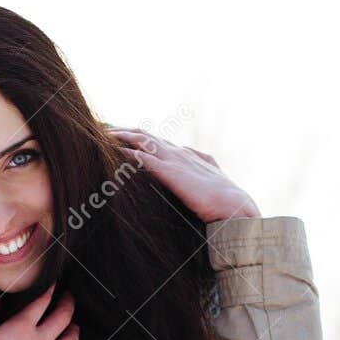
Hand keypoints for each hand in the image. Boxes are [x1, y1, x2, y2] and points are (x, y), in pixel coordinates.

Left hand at [111, 129, 260, 222]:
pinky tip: (116, 150)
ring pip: (144, 141)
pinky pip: (146, 158)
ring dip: (123, 136)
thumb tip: (190, 172)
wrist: (234, 207)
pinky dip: (130, 152)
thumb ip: (197, 172)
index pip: (158, 141)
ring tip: (104, 136)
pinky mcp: (172, 173)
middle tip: (104, 131)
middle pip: (146, 136)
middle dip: (125, 132)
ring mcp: (175, 161)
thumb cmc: (223, 201)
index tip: (122, 136)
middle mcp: (179, 153)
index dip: (139, 137)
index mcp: (186, 155)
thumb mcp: (208, 182)